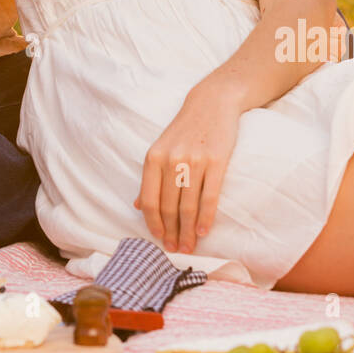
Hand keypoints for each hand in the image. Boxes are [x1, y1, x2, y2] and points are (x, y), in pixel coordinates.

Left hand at [134, 88, 240, 254]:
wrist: (211, 103)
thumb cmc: (184, 129)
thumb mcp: (160, 148)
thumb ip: (150, 178)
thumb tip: (137, 206)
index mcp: (153, 158)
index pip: (150, 200)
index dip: (153, 224)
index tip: (159, 239)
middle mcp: (171, 160)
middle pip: (169, 207)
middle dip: (172, 232)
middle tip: (176, 249)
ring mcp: (194, 161)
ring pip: (188, 206)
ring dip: (188, 231)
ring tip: (189, 245)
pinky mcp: (216, 161)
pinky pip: (209, 197)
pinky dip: (206, 218)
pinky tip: (203, 231)